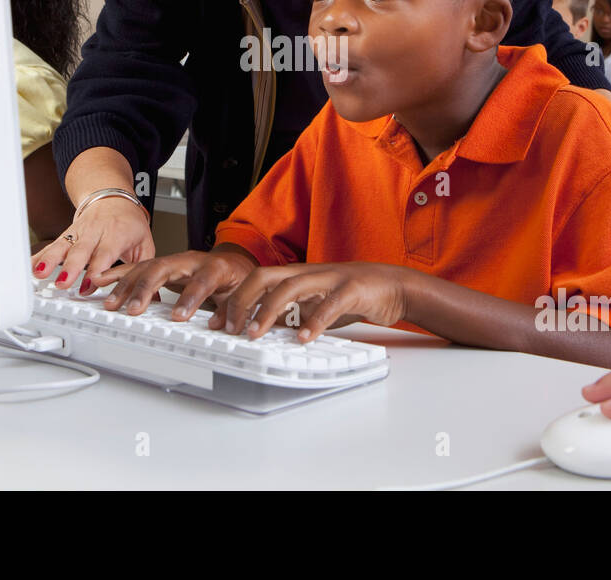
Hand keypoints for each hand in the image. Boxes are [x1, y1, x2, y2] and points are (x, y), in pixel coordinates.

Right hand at [30, 196, 155, 291]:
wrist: (113, 198)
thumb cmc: (130, 223)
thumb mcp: (145, 242)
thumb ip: (144, 269)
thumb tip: (153, 298)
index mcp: (118, 233)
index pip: (105, 253)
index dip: (96, 269)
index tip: (88, 286)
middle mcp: (96, 231)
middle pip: (81, 250)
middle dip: (71, 268)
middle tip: (63, 283)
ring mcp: (79, 232)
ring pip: (63, 245)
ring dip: (50, 261)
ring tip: (40, 274)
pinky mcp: (67, 233)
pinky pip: (52, 245)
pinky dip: (40, 256)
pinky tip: (30, 267)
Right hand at [101, 249, 255, 317]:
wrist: (234, 262)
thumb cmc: (237, 279)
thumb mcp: (242, 295)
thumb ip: (233, 311)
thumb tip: (220, 326)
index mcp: (216, 266)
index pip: (202, 280)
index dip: (190, 298)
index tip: (179, 317)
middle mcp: (192, 260)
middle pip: (164, 268)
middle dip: (146, 289)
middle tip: (134, 310)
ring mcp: (174, 261)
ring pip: (147, 268)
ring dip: (127, 286)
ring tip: (112, 304)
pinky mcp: (162, 265)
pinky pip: (137, 268)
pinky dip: (117, 274)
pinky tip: (100, 280)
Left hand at [216, 262, 409, 341]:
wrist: (394, 285)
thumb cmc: (352, 295)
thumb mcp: (315, 304)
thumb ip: (291, 314)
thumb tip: (262, 330)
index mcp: (297, 275)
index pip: (256, 280)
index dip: (234, 300)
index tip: (216, 323)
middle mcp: (309, 273)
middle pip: (264, 276)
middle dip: (242, 301)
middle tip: (229, 329)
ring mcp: (330, 278)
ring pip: (291, 286)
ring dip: (269, 310)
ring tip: (255, 334)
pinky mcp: (352, 289)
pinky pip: (330, 304)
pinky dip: (315, 321)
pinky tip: (304, 338)